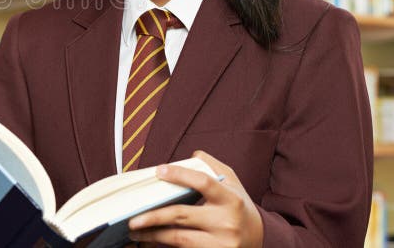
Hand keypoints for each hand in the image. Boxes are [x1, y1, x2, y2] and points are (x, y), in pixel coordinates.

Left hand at [127, 151, 262, 246]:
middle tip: (132, 216)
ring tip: (135, 231)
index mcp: (230, 198)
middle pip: (181, 215)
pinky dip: (163, 246)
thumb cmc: (239, 207)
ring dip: (153, 234)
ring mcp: (221, 243)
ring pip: (178, 238)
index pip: (202, 182)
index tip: (158, 171)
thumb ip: (212, 166)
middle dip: (153, 216)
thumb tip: (191, 155)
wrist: (261, 239)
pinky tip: (149, 242)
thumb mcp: (233, 182)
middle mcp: (226, 222)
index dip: (179, 175)